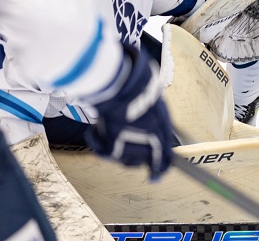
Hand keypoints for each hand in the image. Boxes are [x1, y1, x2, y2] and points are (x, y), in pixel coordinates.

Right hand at [86, 45, 175, 178]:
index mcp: (162, 131)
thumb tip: (152, 119)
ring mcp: (129, 146)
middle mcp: (147, 142)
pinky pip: (103, 151)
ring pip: (124, 159)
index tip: (156, 175)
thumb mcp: (154, 99)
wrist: (121, 84)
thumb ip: (155, 115)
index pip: (164, 157)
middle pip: (142, 160)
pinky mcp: (110, 147)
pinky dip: (97, 142)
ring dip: (119, 149)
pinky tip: (94, 132)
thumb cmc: (139, 85)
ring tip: (111, 131)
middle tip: (128, 146)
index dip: (160, 167)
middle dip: (137, 156)